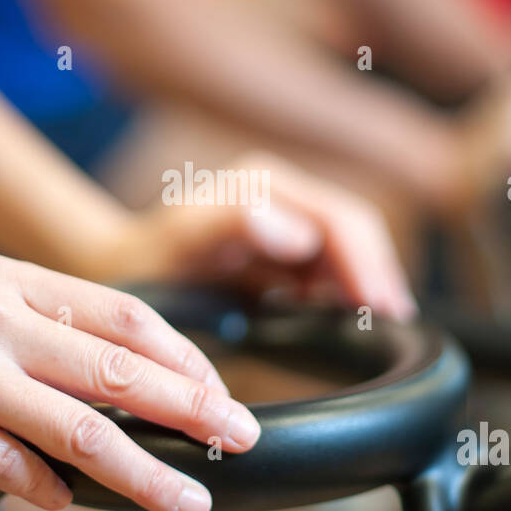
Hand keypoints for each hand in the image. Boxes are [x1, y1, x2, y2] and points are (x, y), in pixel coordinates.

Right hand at [0, 253, 258, 510]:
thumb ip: (62, 338)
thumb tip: (166, 387)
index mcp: (11, 279)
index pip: (124, 315)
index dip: (186, 357)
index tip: (222, 394)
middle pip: (116, 369)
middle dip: (191, 409)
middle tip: (237, 436)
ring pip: (79, 430)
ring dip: (145, 471)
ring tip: (188, 498)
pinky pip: (17, 472)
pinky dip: (55, 491)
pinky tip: (71, 499)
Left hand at [93, 151, 416, 320]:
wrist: (120, 271)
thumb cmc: (146, 259)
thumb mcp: (183, 241)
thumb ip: (236, 223)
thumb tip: (300, 233)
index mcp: (266, 184)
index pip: (341, 220)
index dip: (366, 263)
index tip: (378, 306)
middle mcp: (283, 194)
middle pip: (355, 232)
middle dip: (377, 275)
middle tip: (389, 323)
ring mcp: (286, 220)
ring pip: (349, 251)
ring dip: (366, 285)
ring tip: (378, 326)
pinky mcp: (285, 249)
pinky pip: (331, 270)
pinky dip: (346, 294)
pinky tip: (349, 320)